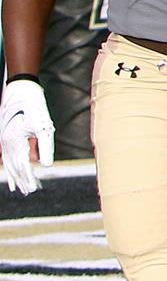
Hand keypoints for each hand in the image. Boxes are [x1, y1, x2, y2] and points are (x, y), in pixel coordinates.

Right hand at [1, 79, 54, 194]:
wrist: (20, 89)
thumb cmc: (33, 105)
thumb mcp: (43, 126)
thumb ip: (44, 147)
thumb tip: (46, 165)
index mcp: (15, 142)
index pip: (23, 166)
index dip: (28, 178)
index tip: (33, 189)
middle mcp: (7, 143)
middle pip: (14, 166)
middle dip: (21, 179)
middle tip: (28, 191)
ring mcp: (4, 139)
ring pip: (8, 161)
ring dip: (14, 174)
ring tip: (18, 186)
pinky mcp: (6, 134)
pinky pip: (5, 154)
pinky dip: (8, 164)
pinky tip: (9, 169)